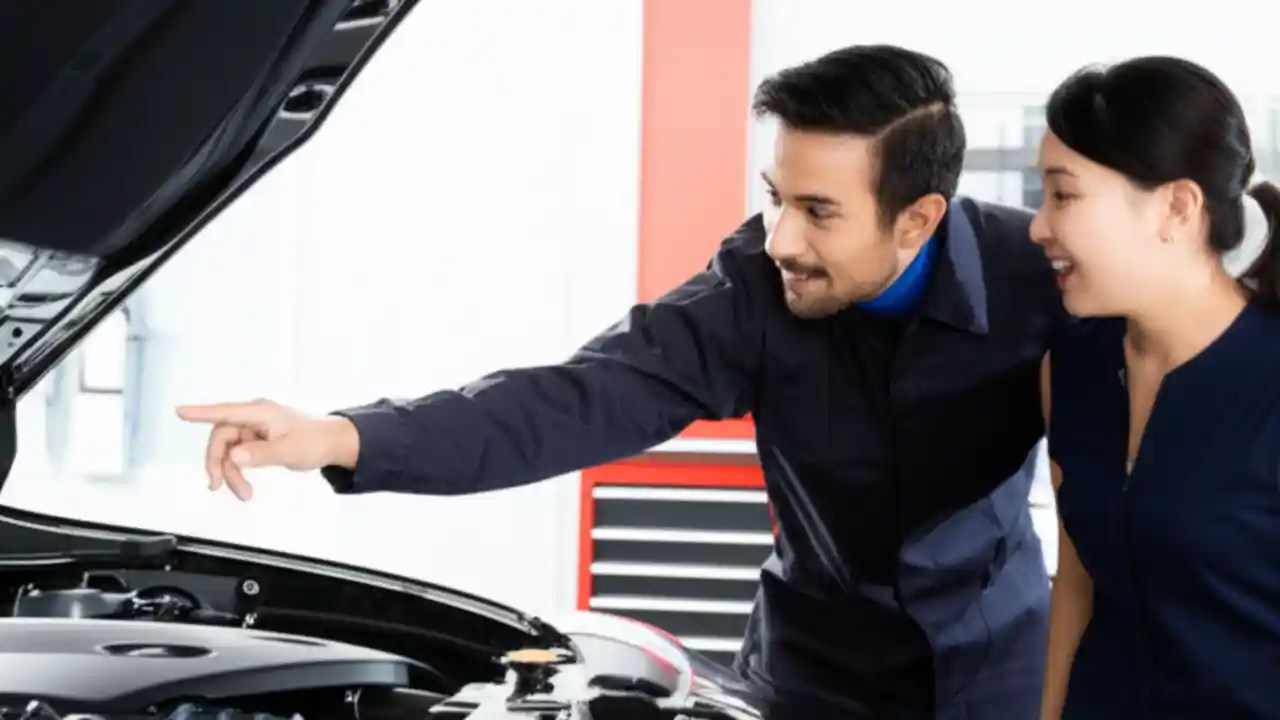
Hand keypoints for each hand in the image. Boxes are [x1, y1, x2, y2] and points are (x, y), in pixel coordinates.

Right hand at [175, 399, 359, 500]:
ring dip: (231, 473)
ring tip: (243, 493)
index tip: (180, 412)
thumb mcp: (289, 450)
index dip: (201, 413)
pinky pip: (237, 456)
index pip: (225, 412)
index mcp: (261, 413)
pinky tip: (242, 487)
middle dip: (218, 463)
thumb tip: (234, 456)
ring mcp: (253, 429)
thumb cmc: (315, 440)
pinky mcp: (255, 440)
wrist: (332, 444)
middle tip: (219, 485)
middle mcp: (253, 417)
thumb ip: (261, 454)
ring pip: (228, 450)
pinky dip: (238, 471)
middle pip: (221, 438)